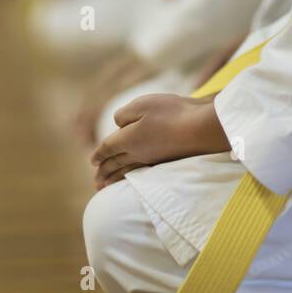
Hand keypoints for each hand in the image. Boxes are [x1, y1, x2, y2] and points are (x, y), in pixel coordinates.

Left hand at [89, 93, 231, 189]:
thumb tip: (118, 125)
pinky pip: (140, 173)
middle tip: (96, 181)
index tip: (92, 161)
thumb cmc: (170, 113)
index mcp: (127, 139)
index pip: (107, 148)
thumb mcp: (141, 105)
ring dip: (114, 179)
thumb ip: (124, 115)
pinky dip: (131, 178)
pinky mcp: (165, 160)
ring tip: (107, 187)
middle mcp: (136, 152)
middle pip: (115, 164)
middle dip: (104, 171)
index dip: (99, 154)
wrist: (199, 129)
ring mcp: (151, 158)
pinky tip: (133, 178)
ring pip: (127, 171)